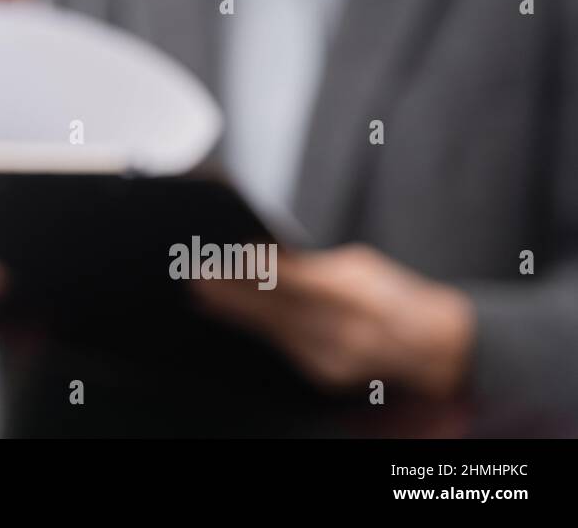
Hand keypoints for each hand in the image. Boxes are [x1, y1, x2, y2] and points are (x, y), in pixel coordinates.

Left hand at [192, 243, 474, 397]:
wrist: (431, 346)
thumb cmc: (393, 295)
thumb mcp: (357, 264)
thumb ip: (310, 264)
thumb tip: (263, 253)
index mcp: (354, 295)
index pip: (293, 282)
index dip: (256, 272)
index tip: (226, 258)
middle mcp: (342, 330)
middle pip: (275, 310)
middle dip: (232, 294)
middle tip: (197, 277)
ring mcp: (333, 358)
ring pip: (272, 331)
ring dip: (235, 312)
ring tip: (202, 294)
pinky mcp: (324, 375)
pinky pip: (283, 347)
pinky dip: (258, 329)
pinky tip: (232, 315)